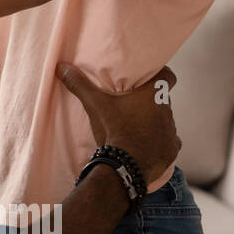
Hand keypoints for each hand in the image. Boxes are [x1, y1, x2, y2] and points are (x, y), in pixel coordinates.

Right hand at [57, 63, 180, 192]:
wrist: (125, 167)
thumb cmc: (115, 130)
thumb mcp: (95, 105)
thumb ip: (80, 84)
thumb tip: (61, 67)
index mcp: (154, 95)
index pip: (168, 76)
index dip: (161, 74)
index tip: (148, 78)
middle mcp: (167, 111)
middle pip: (162, 100)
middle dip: (150, 101)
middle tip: (132, 104)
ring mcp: (171, 132)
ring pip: (164, 121)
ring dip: (154, 122)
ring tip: (136, 127)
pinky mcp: (171, 150)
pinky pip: (168, 142)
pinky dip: (158, 142)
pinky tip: (145, 146)